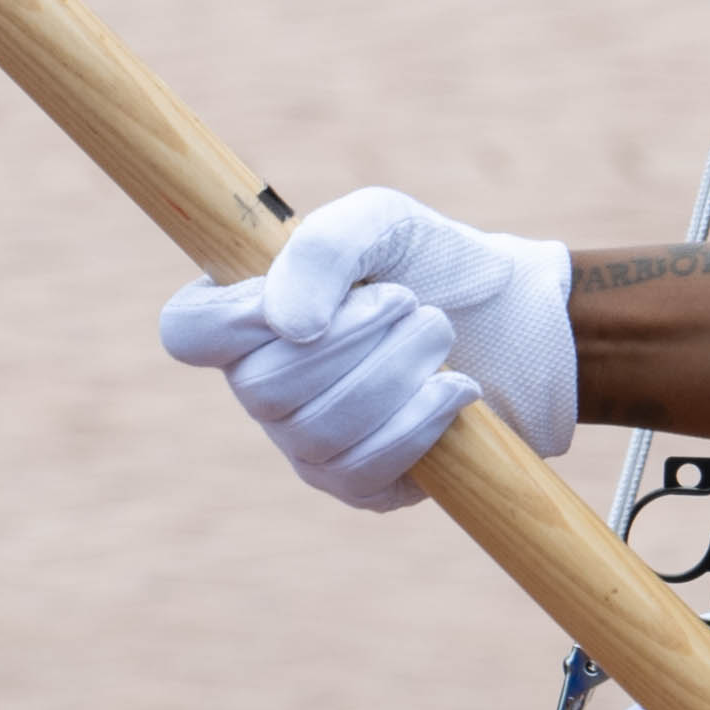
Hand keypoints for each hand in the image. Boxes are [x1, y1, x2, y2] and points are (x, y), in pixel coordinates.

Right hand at [147, 185, 575, 508]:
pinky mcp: (360, 486)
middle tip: (409, 302)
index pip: (188, 331)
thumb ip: (324, 248)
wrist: (521, 322)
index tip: (309, 296)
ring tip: (438, 333)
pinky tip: (456, 389)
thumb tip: (288, 327)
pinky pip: (364, 471)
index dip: (233, 321)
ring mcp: (308, 444)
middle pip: (263, 388)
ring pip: (319, 431)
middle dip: (354, 339)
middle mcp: (264, 386)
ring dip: (396, 372)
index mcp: (250, 314)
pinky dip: (418, 421)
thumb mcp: (384, 222)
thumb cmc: (436, 265)